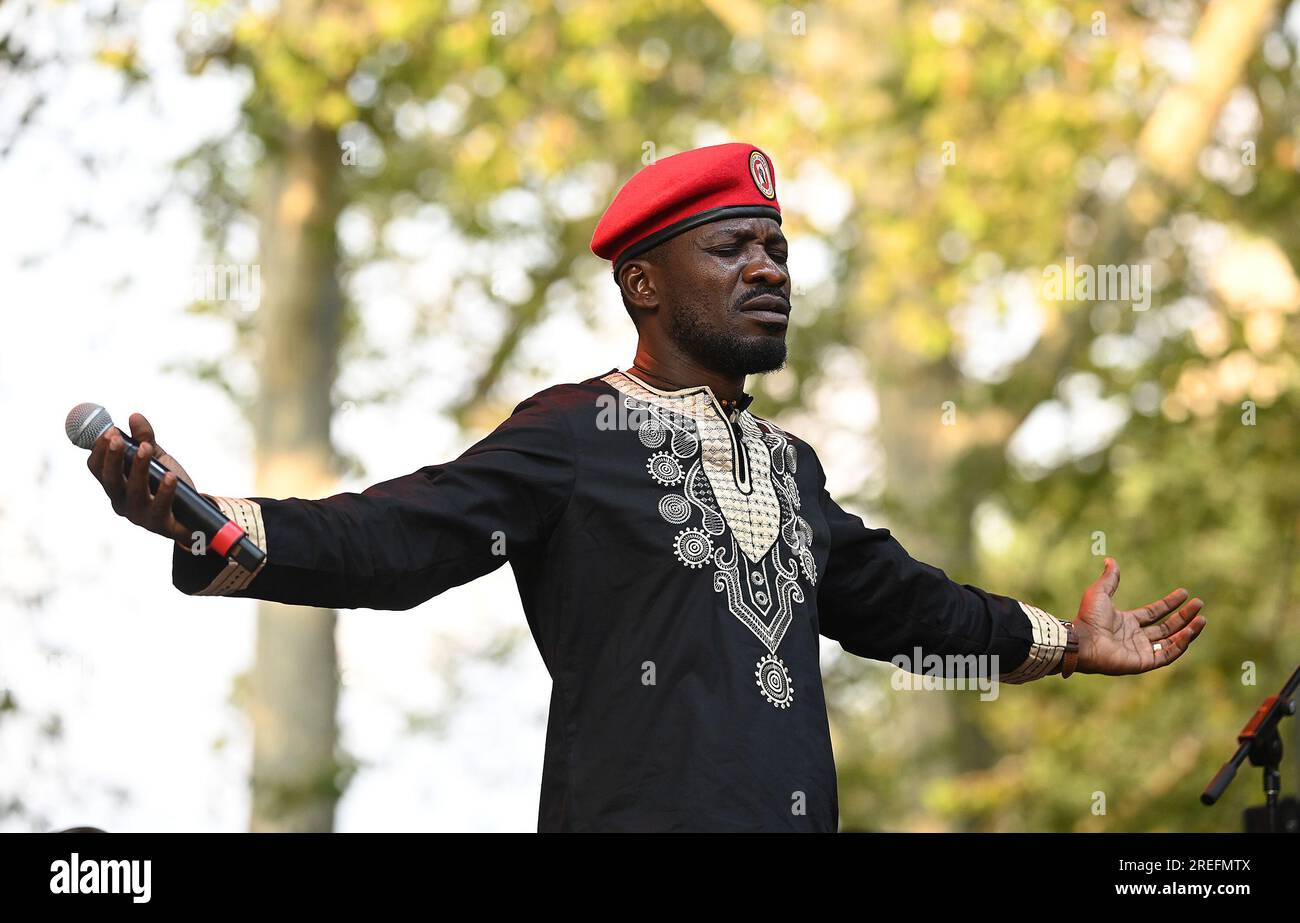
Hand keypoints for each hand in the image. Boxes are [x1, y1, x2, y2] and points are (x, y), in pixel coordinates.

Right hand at [86, 412, 195, 545]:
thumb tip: (134, 416)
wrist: (195, 514)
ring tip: (146, 449)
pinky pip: (160, 508)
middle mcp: (122, 502)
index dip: (99, 450)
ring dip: (139, 468)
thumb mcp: (158, 459)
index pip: (98, 469)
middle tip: (117, 438)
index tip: (107, 431)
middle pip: (111, 480)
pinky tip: (170, 477)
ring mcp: (140, 516)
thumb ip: (146, 439)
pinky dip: (164, 491)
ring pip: (135, 492)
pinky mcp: (160, 525)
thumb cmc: (168, 484)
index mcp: (116, 485)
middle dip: (113, 458)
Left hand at [1073, 557, 1205, 674]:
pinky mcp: (1144, 662)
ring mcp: (1141, 651)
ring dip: (1188, 631)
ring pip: (1171, 642)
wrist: (1083, 640)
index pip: (1154, 613)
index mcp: (1126, 622)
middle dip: (1184, 616)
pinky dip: (1180, 645)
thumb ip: (1110, 578)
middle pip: (1166, 627)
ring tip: (1202, 619)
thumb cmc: (1088, 618)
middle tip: (1199, 604)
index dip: (1169, 603)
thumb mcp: (1100, 592)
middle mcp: (1135, 637)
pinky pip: (1168, 655)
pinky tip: (1190, 631)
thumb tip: (1110, 560)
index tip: (1185, 593)